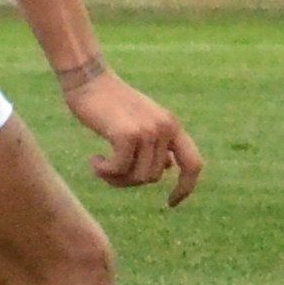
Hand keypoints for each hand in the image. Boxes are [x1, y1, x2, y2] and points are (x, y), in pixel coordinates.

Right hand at [65, 69, 203, 205]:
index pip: (194, 164)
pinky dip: (105, 172)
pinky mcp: (127, 134)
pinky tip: (94, 161)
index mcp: (173, 125)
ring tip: (101, 164)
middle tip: (109, 171)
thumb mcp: (142, 123)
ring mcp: (148, 131)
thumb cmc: (112, 105)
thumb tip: (168, 168)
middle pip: (153, 178)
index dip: (186, 188)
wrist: (90, 81)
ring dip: (115, 178)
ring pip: (137, 177)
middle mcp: (165, 127)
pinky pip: (119, 170)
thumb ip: (158, 144)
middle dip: (129, 181)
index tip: (171, 203)